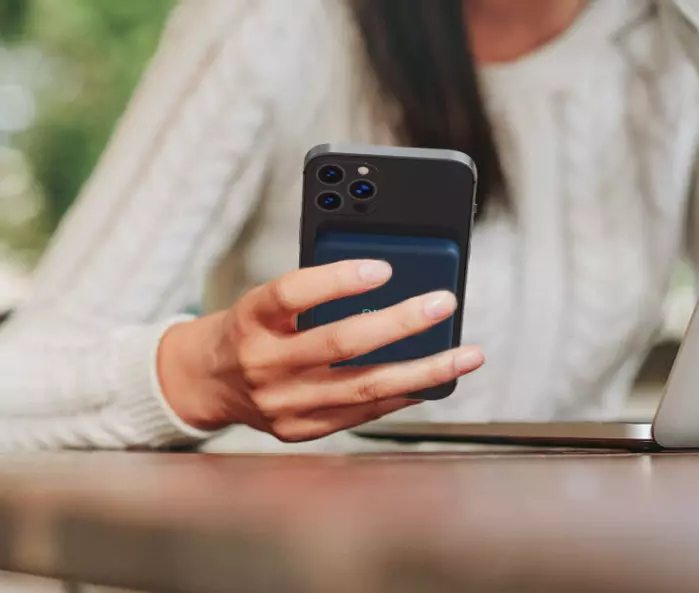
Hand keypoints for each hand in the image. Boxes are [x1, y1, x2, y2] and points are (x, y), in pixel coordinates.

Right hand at [158, 260, 483, 441]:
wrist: (205, 381)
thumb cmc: (247, 329)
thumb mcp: (264, 301)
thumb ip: (312, 294)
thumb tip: (388, 283)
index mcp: (251, 318)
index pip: (292, 292)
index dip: (338, 279)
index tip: (384, 268)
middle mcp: (263, 362)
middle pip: (340, 342)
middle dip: (401, 323)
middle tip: (443, 304)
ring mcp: (281, 402)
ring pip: (363, 386)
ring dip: (422, 370)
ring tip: (464, 355)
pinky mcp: (297, 429)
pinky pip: (359, 413)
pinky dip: (400, 396)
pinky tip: (430, 381)